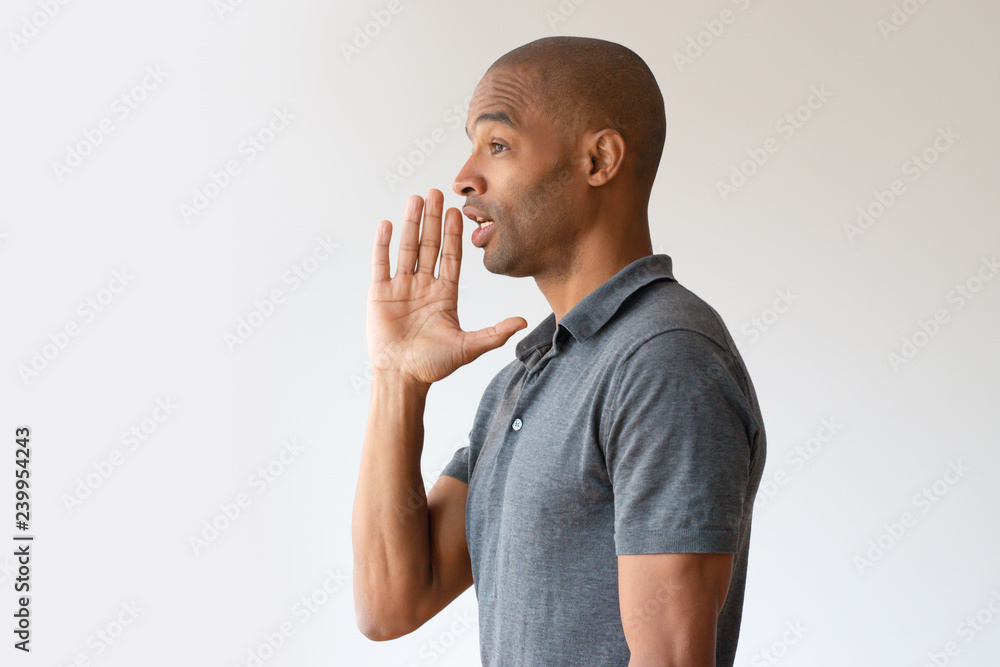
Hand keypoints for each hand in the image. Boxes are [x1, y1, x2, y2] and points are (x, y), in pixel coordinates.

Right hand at [366, 188, 526, 387]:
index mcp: (444, 295)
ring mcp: (402, 288)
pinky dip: (384, 244)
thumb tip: (523, 323)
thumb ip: (495, 333)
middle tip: (437, 193)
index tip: (458, 212)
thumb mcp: (469, 347)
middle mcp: (424, 286)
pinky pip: (382, 263)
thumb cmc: (432, 366)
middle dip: (433, 219)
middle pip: (429, 246)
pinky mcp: (380, 294)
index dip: (455, 235)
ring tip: (416, 199)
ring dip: (411, 223)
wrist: (401, 378)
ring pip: (407, 248)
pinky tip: (389, 224)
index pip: (451, 257)